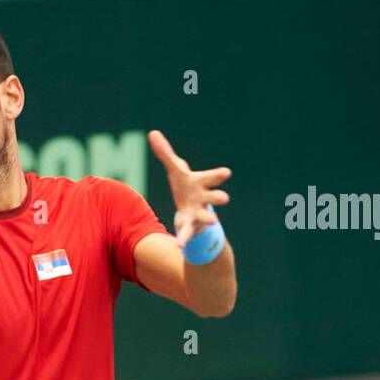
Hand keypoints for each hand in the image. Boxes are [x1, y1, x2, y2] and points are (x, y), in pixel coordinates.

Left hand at [148, 129, 231, 246]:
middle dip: (218, 197)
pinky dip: (183, 240)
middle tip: (224, 198)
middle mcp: (203, 199)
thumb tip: (152, 133)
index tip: (227, 173)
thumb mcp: (175, 171)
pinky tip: (178, 247)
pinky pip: (186, 235)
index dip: (218, 175)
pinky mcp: (190, 228)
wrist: (191, 210)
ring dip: (209, 218)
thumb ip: (166, 154)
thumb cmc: (186, 187)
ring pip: (205, 217)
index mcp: (201, 184)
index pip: (211, 177)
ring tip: (213, 221)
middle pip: (213, 197)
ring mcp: (198, 214)